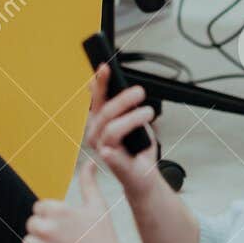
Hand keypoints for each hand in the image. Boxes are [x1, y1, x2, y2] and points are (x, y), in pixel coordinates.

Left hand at [23, 160, 126, 242]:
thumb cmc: (104, 236)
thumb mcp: (98, 205)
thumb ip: (88, 182)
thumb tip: (91, 161)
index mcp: (57, 210)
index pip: (39, 208)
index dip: (52, 215)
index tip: (66, 224)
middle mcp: (46, 228)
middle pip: (32, 224)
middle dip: (45, 229)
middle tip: (65, 238)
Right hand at [86, 65, 159, 197]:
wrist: (144, 175)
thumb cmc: (138, 149)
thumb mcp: (136, 121)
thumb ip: (130, 108)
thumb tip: (131, 92)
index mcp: (99, 120)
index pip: (96, 98)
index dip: (99, 82)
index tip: (105, 67)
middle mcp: (96, 132)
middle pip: (104, 111)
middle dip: (122, 99)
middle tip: (139, 92)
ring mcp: (100, 147)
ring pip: (111, 128)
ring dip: (132, 118)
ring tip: (148, 113)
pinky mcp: (109, 162)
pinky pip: (109, 153)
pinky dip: (110, 151)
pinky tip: (109, 150)